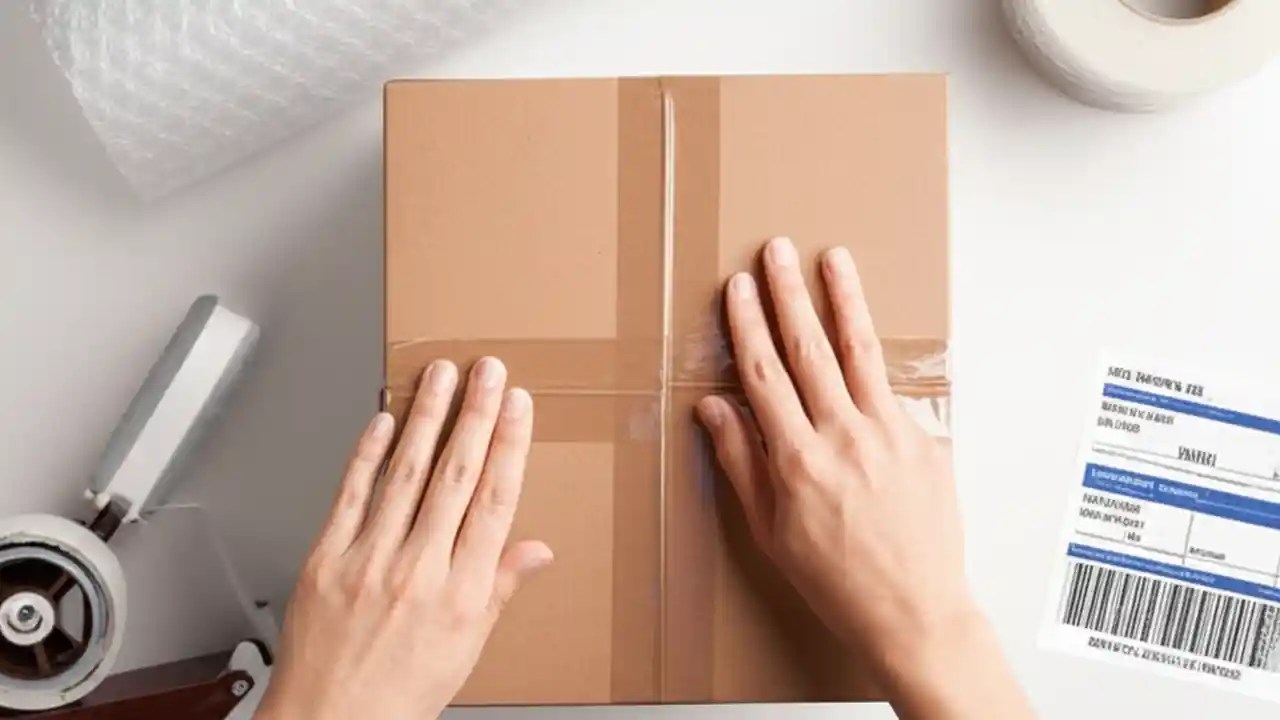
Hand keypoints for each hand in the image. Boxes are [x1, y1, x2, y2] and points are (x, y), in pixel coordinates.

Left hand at [255, 358, 551, 719]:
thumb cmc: (400, 694)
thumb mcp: (468, 649)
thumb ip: (500, 588)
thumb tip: (538, 550)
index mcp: (462, 592)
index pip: (494, 501)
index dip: (508, 446)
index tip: (517, 407)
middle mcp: (419, 570)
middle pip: (454, 476)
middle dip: (474, 415)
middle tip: (487, 371)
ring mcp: (369, 560)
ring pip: (406, 474)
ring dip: (426, 418)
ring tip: (441, 376)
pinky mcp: (327, 559)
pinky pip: (351, 495)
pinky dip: (368, 455)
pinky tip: (384, 420)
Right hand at [697, 237, 1031, 718]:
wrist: (913, 610)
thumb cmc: (835, 579)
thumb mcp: (770, 530)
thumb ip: (742, 462)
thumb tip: (713, 408)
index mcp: (797, 462)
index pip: (764, 376)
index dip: (747, 327)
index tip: (737, 289)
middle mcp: (843, 438)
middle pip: (808, 349)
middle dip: (787, 294)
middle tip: (774, 251)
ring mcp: (889, 435)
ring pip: (859, 352)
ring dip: (842, 299)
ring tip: (831, 258)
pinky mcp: (923, 440)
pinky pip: (889, 388)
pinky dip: (873, 355)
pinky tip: (862, 328)